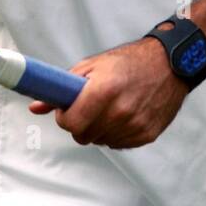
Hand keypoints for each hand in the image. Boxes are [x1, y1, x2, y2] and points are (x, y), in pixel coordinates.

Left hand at [28, 37, 187, 148]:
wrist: (170, 65)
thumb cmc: (129, 62)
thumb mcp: (92, 66)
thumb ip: (62, 88)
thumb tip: (36, 107)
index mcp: (103, 91)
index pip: (70, 124)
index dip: (65, 117)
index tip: (68, 110)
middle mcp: (120, 111)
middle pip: (83, 136)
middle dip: (80, 124)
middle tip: (89, 108)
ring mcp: (135, 125)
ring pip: (100, 141)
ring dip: (99, 129)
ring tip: (110, 108)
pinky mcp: (147, 135)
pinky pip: (118, 144)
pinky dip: (116, 133)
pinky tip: (124, 115)